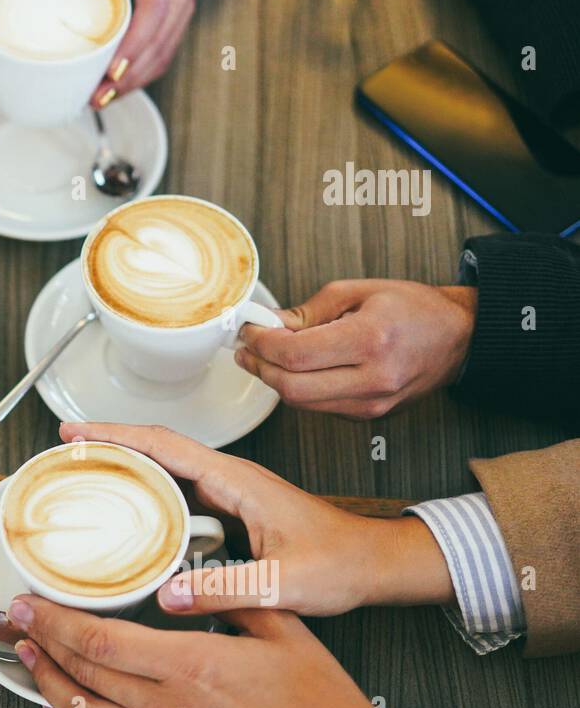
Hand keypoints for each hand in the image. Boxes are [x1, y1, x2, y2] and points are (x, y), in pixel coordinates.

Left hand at [10, 596, 429, 707]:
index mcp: (191, 667)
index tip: (31, 602)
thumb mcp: (282, 628)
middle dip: (41, 643)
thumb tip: (193, 572)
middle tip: (16, 620)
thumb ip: (231, 592)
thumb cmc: (317, 705)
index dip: (55, 621)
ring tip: (29, 660)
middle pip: (83, 675)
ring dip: (49, 686)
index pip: (100, 641)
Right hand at [59, 422, 454, 616]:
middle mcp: (230, 479)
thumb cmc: (343, 563)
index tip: (77, 432)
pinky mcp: (231, 511)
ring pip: (165, 469)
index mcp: (238, 480)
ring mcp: (230, 492)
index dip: (116, 435)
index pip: (164, 444)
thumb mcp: (286, 581)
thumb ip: (229, 587)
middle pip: (156, 448)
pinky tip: (130, 516)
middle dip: (108, 444)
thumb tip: (169, 594)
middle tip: (65, 453)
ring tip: (85, 478)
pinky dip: (146, 493)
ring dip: (125, 467)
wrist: (375, 564)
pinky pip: (177, 493)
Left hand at [86, 0, 208, 105]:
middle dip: (129, 76)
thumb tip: (55, 15)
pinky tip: (120, 87)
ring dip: (135, 82)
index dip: (134, 44)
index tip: (113, 71)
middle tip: (98, 97)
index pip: (153, 9)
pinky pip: (165, 53)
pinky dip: (142, 74)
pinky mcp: (181, 20)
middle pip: (160, 42)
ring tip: (104, 99)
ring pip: (164, 54)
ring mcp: (185, 5)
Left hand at [236, 281, 476, 418]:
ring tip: (265, 356)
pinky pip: (321, 407)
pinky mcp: (370, 416)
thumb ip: (309, 310)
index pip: (296, 354)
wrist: (460, 337)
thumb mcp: (359, 291)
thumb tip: (269, 323)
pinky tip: (296, 369)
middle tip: (247, 349)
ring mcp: (373, 403)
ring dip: (276, 380)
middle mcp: (373, 379)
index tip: (249, 331)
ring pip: (302, 403)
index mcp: (370, 340)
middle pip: (292, 388)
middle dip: (260, 368)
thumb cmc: (415, 309)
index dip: (262, 344)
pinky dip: (300, 389)